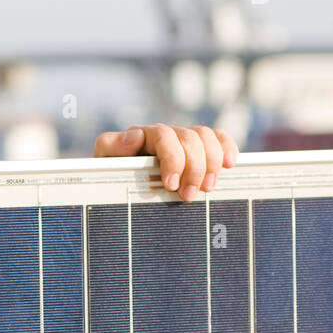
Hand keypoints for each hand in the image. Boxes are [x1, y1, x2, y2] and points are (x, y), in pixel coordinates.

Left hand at [93, 123, 238, 200]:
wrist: (116, 191)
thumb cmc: (109, 179)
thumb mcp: (102, 165)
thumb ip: (111, 148)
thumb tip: (135, 136)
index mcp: (142, 137)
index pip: (163, 135)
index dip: (173, 158)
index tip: (171, 185)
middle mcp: (164, 135)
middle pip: (189, 138)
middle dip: (193, 167)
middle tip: (189, 196)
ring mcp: (182, 140)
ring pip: (205, 137)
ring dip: (210, 163)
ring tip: (207, 188)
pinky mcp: (197, 149)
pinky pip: (217, 138)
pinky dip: (227, 147)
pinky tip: (230, 164)